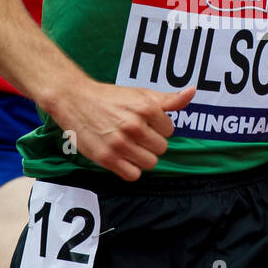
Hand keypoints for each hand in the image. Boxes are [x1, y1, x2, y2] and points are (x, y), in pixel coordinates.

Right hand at [54, 80, 195, 179]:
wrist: (75, 100)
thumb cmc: (110, 98)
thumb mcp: (140, 94)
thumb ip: (168, 99)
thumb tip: (192, 92)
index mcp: (146, 108)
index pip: (170, 131)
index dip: (158, 128)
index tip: (144, 123)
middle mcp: (135, 126)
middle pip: (161, 149)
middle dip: (151, 143)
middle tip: (135, 135)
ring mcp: (121, 143)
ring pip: (150, 163)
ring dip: (142, 157)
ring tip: (129, 146)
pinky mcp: (107, 158)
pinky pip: (133, 175)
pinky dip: (130, 169)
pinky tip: (122, 157)